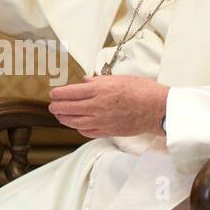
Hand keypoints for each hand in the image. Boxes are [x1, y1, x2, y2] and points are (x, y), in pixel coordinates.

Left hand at [48, 75, 168, 138]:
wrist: (156, 109)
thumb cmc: (142, 91)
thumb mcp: (119, 78)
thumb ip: (99, 81)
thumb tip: (85, 82)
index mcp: (99, 90)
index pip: (71, 92)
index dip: (59, 94)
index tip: (53, 93)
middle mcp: (97, 106)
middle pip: (69, 108)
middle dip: (57, 107)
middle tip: (52, 106)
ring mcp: (101, 120)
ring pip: (75, 121)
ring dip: (64, 119)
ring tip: (60, 116)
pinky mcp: (107, 131)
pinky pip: (87, 131)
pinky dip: (78, 128)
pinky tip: (76, 126)